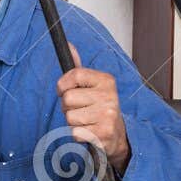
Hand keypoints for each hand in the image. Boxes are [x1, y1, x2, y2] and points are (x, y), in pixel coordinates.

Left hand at [56, 45, 129, 176]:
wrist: (117, 134)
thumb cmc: (99, 108)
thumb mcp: (93, 86)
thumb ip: (79, 69)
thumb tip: (68, 45)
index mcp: (106, 80)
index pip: (74, 75)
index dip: (63, 85)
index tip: (64, 90)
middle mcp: (109, 96)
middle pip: (68, 98)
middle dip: (67, 107)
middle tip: (79, 110)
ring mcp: (107, 115)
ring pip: (70, 117)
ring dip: (73, 122)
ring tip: (86, 121)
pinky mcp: (104, 133)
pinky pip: (75, 132)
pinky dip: (78, 134)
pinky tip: (89, 131)